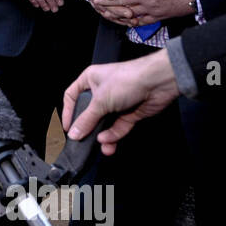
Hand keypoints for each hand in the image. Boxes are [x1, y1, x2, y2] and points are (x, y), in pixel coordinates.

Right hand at [61, 50, 179, 154]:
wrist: (157, 83)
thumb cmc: (127, 80)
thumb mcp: (100, 101)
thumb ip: (86, 119)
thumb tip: (74, 133)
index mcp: (90, 80)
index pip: (72, 96)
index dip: (68, 112)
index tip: (68, 128)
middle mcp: (102, 91)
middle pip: (89, 113)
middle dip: (87, 127)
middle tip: (82, 140)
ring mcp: (116, 103)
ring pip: (104, 123)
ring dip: (101, 135)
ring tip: (99, 145)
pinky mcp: (129, 113)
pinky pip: (117, 128)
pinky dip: (113, 135)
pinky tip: (108, 142)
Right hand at [82, 0, 138, 24]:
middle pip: (105, 3)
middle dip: (117, 8)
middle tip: (129, 13)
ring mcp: (98, 3)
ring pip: (108, 12)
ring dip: (120, 17)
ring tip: (132, 21)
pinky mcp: (101, 9)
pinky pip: (110, 16)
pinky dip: (120, 21)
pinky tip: (130, 24)